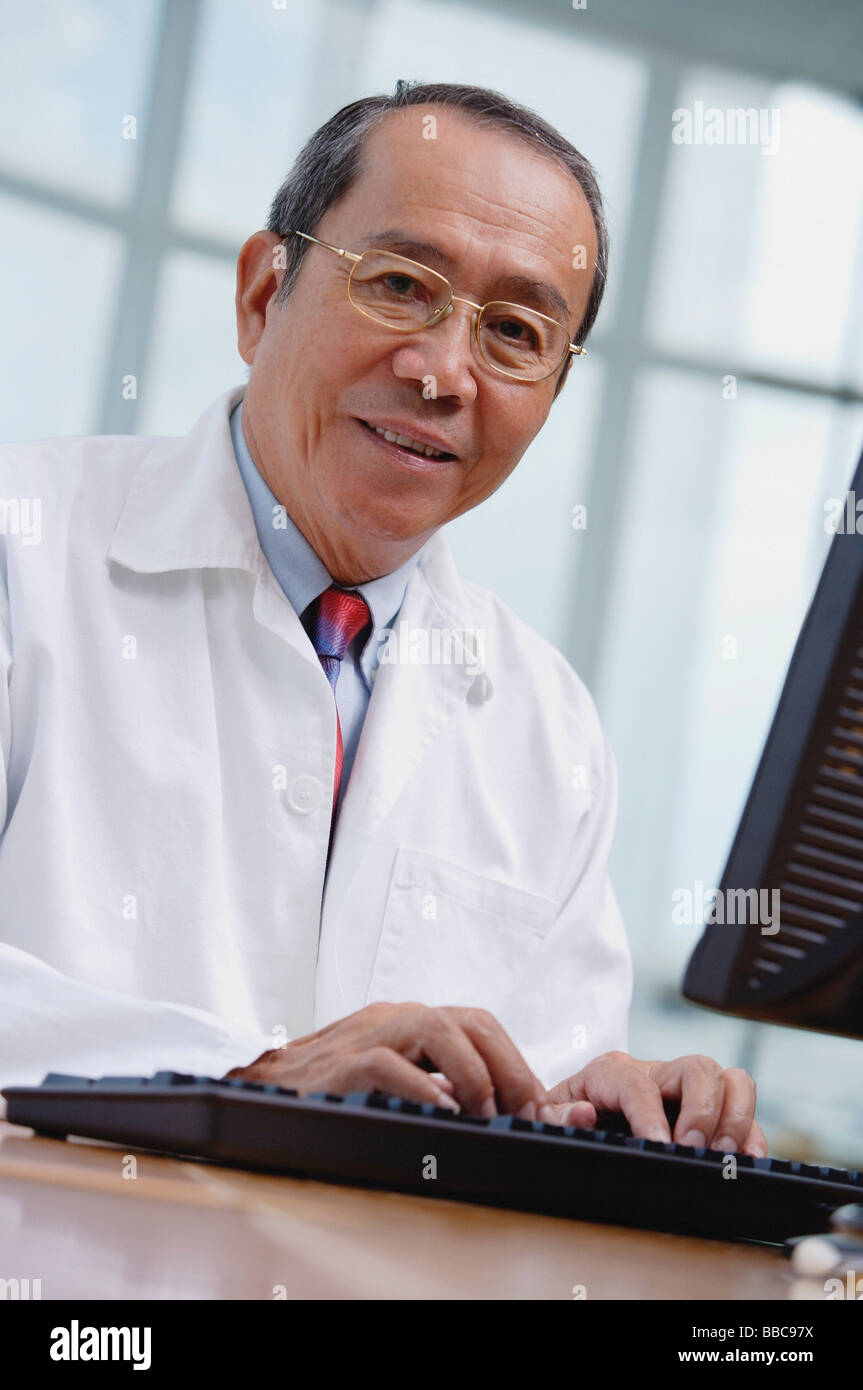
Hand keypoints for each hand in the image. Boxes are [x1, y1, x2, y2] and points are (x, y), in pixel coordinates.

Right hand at [224, 1001, 547, 1119]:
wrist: (255, 1095)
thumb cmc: (330, 1093)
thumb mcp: (393, 1084)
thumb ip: (438, 1090)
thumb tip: (497, 1117)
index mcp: (409, 1023)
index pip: (479, 1026)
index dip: (517, 1065)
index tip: (539, 1111)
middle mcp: (393, 1019)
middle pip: (470, 1020)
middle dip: (509, 1068)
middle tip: (526, 1116)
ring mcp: (364, 1036)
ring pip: (436, 1028)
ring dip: (472, 1074)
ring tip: (485, 1116)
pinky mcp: (337, 1066)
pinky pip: (386, 1064)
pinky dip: (422, 1090)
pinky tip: (443, 1116)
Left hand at [537, 1052, 766, 1155]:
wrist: (582, 1112)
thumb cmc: (571, 1113)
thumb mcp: (551, 1114)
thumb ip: (559, 1115)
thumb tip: (584, 1114)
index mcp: (613, 1072)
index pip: (639, 1085)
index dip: (651, 1115)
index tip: (661, 1147)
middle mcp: (656, 1073)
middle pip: (697, 1068)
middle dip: (701, 1111)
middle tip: (693, 1151)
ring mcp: (686, 1090)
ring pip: (729, 1078)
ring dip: (734, 1117)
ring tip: (722, 1155)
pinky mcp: (708, 1110)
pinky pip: (744, 1109)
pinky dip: (751, 1133)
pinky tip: (745, 1160)